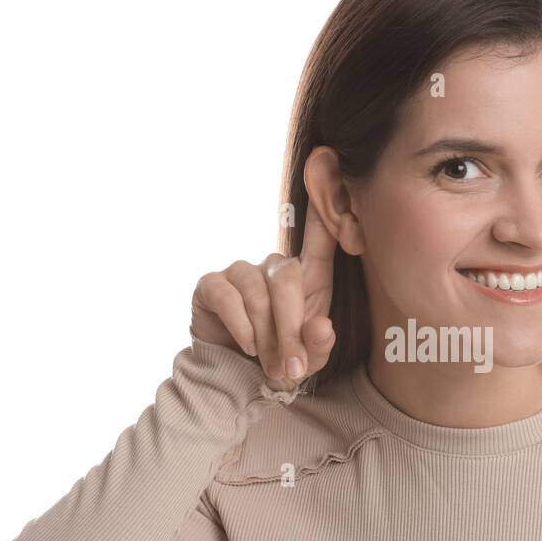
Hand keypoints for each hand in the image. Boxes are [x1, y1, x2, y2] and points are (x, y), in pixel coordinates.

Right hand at [190, 204, 337, 391]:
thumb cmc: (281, 362)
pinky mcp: (212, 285)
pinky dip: (241, 326)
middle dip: (290, 326)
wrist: (236, 380)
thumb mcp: (308, 360)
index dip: (324, 207)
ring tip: (268, 364)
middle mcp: (273, 267)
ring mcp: (241, 272)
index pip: (320, 237)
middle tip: (291, 365)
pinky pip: (229, 297)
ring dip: (265, 335)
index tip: (329, 160)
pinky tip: (246, 346)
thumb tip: (320, 326)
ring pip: (258, 293)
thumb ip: (319, 346)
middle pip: (288, 278)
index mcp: (308, 279)